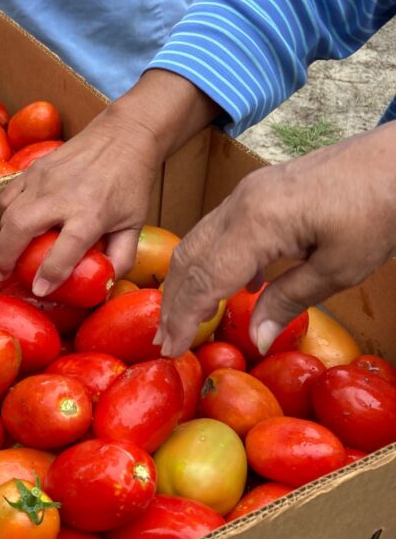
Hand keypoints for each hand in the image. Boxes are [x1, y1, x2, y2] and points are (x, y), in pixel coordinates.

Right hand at [0, 69, 220, 294]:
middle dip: (4, 257)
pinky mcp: (34, 168)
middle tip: (1, 277)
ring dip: (2, 238)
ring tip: (4, 257)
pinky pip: (9, 195)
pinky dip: (5, 214)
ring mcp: (44, 179)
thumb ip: (120, 257)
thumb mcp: (135, 225)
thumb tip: (102, 285)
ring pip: (8, 212)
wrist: (124, 136)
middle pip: (20, 228)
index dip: (48, 275)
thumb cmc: (131, 183)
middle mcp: (62, 195)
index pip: (63, 251)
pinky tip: (12, 227)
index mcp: (91, 213)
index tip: (39, 290)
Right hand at [156, 123, 395, 357]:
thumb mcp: (340, 267)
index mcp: (257, 222)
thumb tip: (255, 338)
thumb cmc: (379, 209)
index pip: (205, 278)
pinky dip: (209, 260)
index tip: (171, 349)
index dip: (185, 317)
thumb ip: (290, 301)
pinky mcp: (260, 189)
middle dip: (174, 302)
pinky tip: (230, 287)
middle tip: (164, 340)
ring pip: (199, 239)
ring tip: (182, 318)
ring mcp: (247, 192)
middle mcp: (241, 203)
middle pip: (190, 257)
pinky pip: (220, 228)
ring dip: (187, 281)